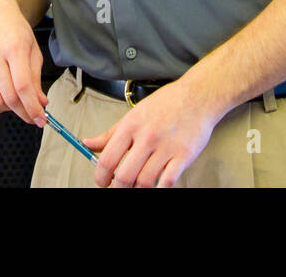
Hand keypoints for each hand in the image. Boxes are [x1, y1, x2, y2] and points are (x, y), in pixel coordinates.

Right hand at [0, 0, 47, 125]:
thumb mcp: (32, 50)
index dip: (33, 107)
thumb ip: (36, 79)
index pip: (23, 86)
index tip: (41, 118)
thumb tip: (40, 103)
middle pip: (9, 98)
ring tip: (16, 103)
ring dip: (9, 111)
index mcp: (14, 49)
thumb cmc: (14, 30)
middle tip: (33, 115)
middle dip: (24, 112)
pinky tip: (1, 104)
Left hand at [81, 78, 224, 187]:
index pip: (107, 158)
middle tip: (120, 188)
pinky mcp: (183, 155)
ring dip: (139, 189)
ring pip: (145, 182)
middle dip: (119, 188)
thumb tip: (87, 143)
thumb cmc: (166, 104)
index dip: (100, 176)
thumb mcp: (134, 113)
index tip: (102, 182)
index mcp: (131, 125)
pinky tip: (157, 185)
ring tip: (138, 185)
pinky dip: (160, 189)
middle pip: (125, 176)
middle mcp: (147, 137)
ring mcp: (166, 147)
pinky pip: (168, 182)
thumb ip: (110, 133)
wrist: (198, 96)